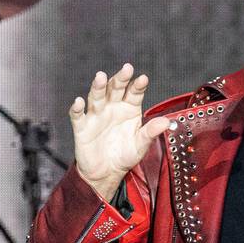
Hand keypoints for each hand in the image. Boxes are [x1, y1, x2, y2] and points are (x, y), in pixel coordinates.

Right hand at [69, 63, 170, 200]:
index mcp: (129, 108)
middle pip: (115, 89)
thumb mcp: (141, 145)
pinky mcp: (82, 126)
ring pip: (96, 97)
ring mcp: (96, 115)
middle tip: (126, 69)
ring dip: (98, 87)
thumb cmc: (125, 155)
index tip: (143, 79)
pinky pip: (78, 116)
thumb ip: (151, 132)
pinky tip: (79, 102)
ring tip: (101, 77)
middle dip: (120, 79)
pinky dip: (77, 108)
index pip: (134, 92)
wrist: (107, 173)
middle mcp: (112, 107)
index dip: (138, 85)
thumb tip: (166, 122)